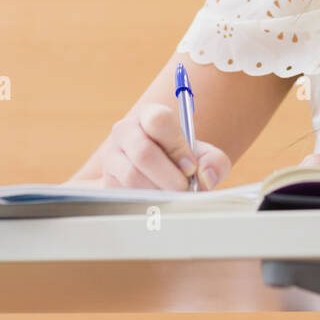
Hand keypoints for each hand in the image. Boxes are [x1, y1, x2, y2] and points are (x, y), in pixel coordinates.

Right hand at [82, 101, 230, 191]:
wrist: (155, 179)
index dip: (178, 146)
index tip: (191, 167)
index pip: (159, 119)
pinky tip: (159, 204)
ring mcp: (111, 156)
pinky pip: (125, 195)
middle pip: (143, 152)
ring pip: (132, 177)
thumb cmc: (182, 162)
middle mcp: (125, 131)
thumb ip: (213, 162)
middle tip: (184, 189)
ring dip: (158, 192)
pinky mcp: (106, 181)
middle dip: (169, 177)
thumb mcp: (203, 157)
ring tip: (173, 198)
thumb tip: (205, 177)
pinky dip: (146, 203)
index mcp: (150, 116)